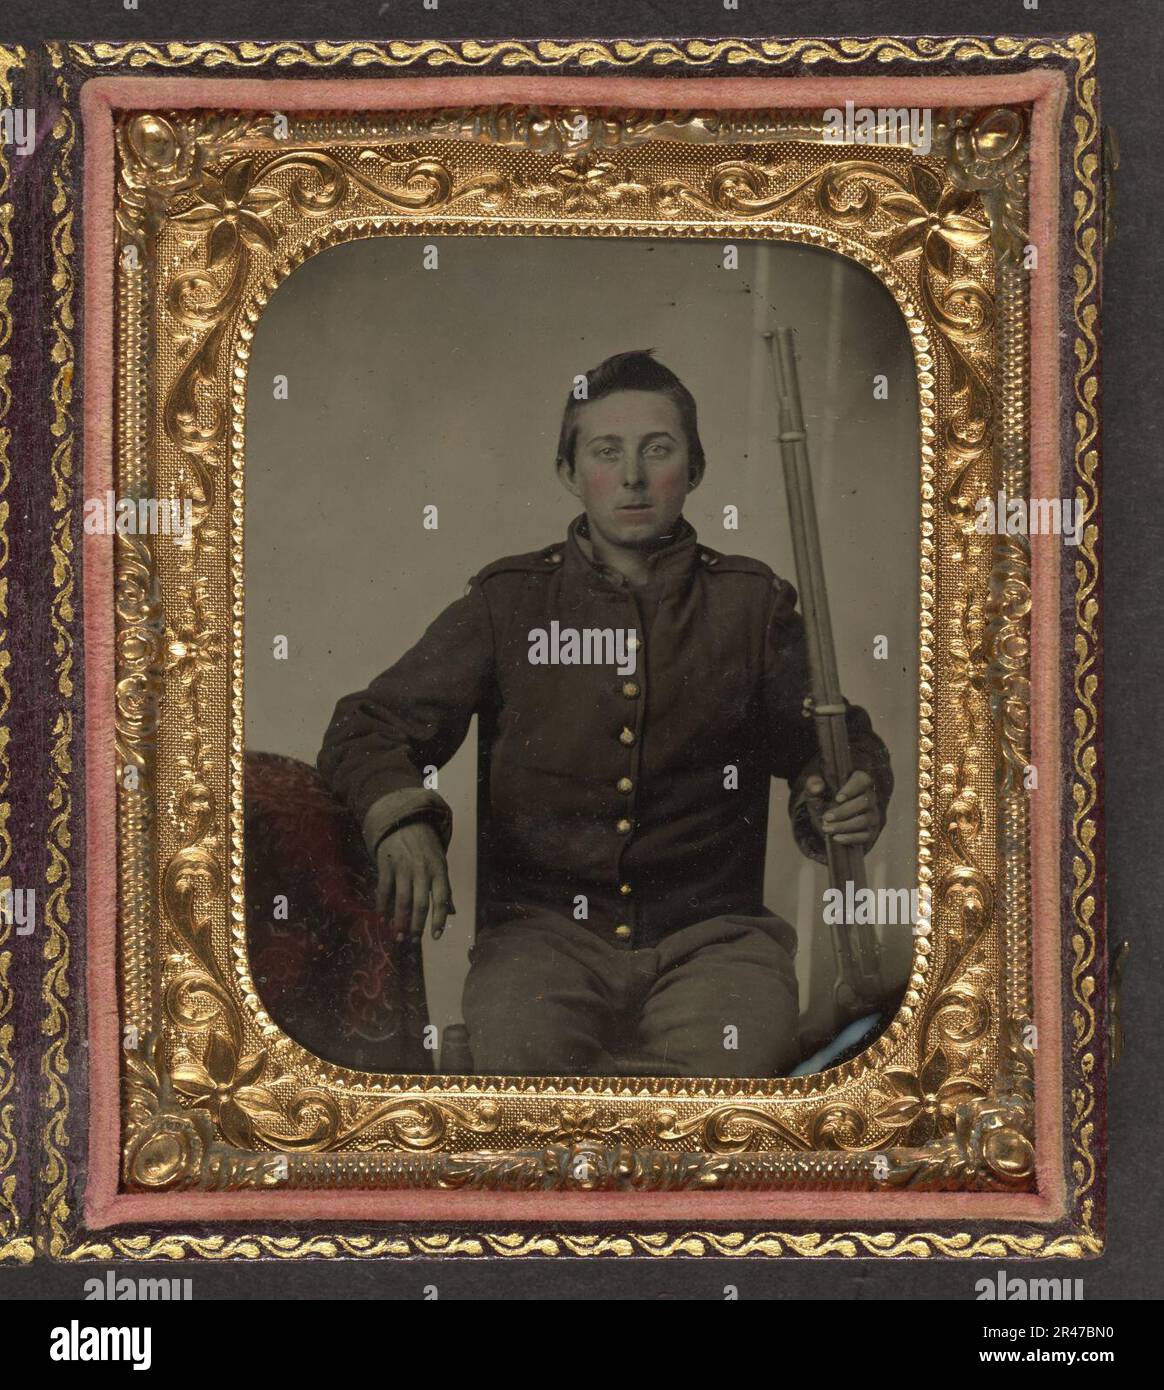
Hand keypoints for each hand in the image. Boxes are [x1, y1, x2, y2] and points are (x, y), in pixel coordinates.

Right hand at [374, 821, 454, 945]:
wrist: (405, 820)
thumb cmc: (425, 847)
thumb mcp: (440, 863)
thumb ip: (444, 888)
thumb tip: (452, 913)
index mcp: (439, 870)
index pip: (442, 898)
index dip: (439, 919)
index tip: (435, 936)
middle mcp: (422, 870)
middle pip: (420, 903)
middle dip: (416, 926)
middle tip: (412, 942)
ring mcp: (403, 867)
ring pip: (402, 900)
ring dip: (399, 921)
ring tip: (398, 937)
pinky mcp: (386, 865)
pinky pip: (384, 890)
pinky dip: (382, 906)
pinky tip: (382, 919)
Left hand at [805, 769, 881, 847]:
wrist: (828, 818)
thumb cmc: (824, 797)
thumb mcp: (815, 789)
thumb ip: (813, 784)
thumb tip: (817, 786)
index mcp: (859, 781)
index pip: (862, 780)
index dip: (852, 789)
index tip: (837, 799)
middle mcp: (870, 798)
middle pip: (864, 802)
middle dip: (844, 811)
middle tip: (826, 817)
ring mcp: (873, 815)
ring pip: (865, 820)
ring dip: (844, 826)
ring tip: (826, 828)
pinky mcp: (871, 831)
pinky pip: (866, 836)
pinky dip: (851, 838)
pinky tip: (836, 838)